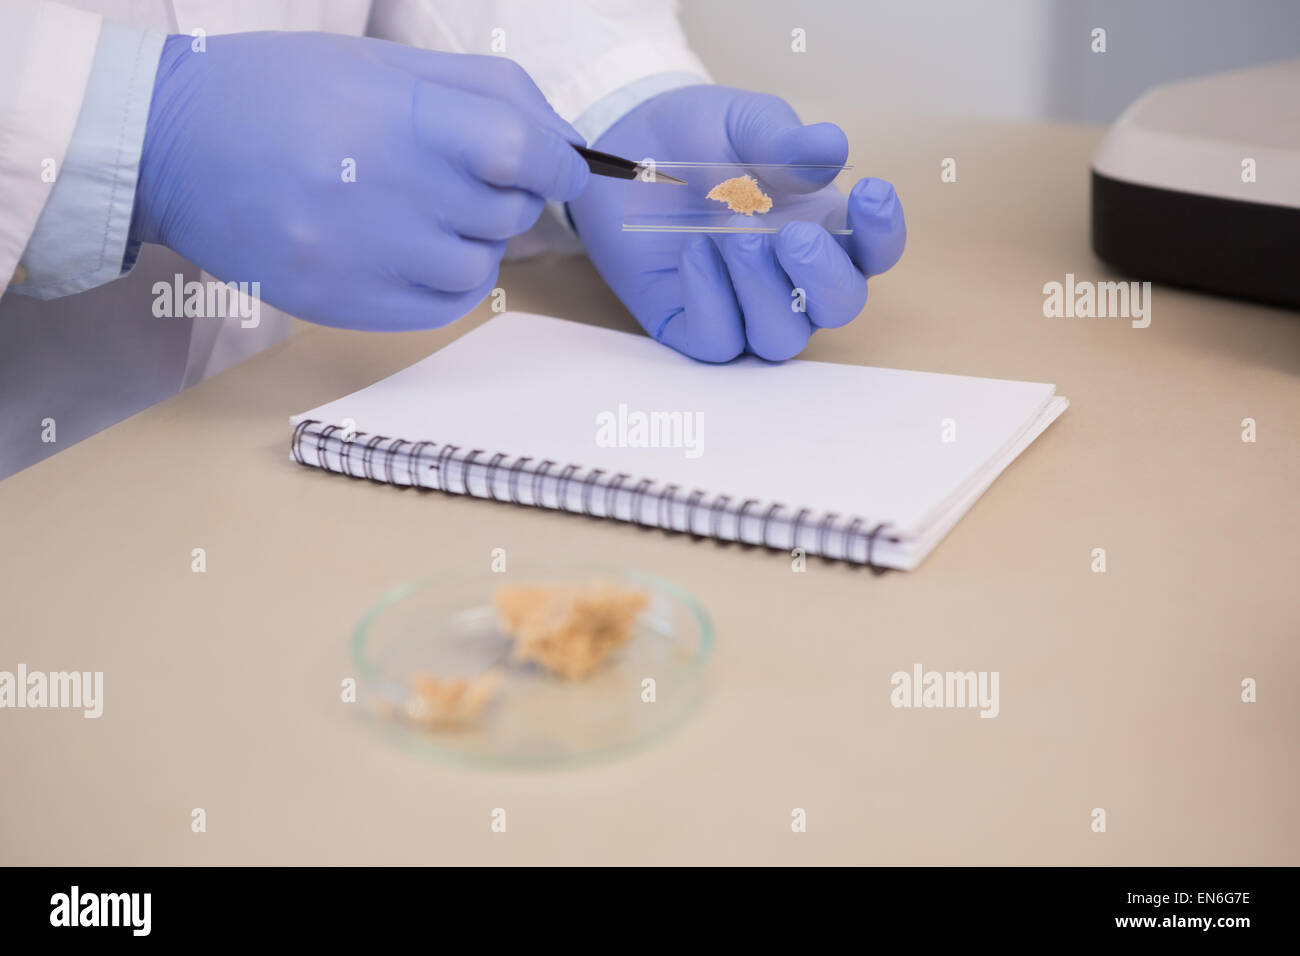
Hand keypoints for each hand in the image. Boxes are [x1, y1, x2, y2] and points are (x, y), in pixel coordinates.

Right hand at [131, 33, 588, 330]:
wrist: (170, 145)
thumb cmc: (279, 91)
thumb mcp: (378, 61)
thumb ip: (483, 91)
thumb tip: (565, 141)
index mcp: (395, 115)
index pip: (521, 151)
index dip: (559, 163)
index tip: (564, 169)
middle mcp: (384, 189)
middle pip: (507, 211)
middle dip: (508, 194)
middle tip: (461, 175)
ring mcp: (363, 254)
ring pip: (481, 263)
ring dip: (476, 239)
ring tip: (423, 210)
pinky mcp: (345, 302)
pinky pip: (445, 305)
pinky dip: (450, 280)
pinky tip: (414, 250)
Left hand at [567, 85, 904, 360]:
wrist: (632, 145)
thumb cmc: (704, 139)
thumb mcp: (747, 124)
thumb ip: (787, 141)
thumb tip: (832, 149)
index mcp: (826, 229)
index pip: (875, 252)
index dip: (883, 233)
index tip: (870, 193)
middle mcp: (793, 278)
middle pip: (838, 306)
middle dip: (824, 276)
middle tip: (794, 235)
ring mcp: (745, 307)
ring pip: (781, 338)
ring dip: (765, 292)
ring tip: (736, 235)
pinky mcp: (693, 324)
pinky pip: (718, 342)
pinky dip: (712, 302)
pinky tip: (696, 254)